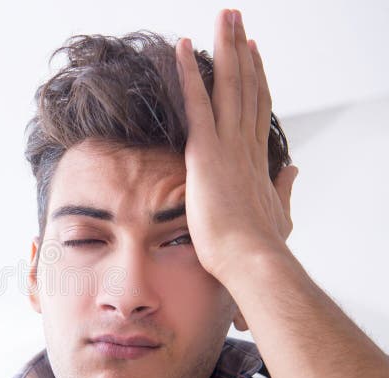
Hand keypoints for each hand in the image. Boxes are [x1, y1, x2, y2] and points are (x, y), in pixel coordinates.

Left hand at [175, 8, 297, 282]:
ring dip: (224, 48)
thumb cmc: (260, 246)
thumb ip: (284, 188)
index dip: (256, 77)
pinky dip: (186, 75)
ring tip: (223, 18)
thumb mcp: (279, 213)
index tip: (254, 53)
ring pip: (228, 85)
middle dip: (241, 51)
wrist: (250, 259)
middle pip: (246, 86)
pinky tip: (179, 48)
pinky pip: (195, 103)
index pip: (257, 108)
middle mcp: (244, 144)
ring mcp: (227, 145)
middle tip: (236, 20)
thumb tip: (292, 170)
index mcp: (256, 159)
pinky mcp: (206, 151)